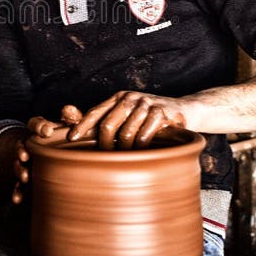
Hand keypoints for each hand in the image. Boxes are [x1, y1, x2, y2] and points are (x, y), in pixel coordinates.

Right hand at [13, 106, 89, 202]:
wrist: (64, 158)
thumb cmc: (70, 139)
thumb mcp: (72, 128)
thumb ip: (72, 119)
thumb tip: (67, 109)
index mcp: (42, 130)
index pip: (35, 123)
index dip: (38, 126)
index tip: (47, 131)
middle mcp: (31, 146)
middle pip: (22, 146)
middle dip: (21, 151)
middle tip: (26, 156)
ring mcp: (28, 164)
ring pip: (19, 165)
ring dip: (19, 170)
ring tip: (25, 177)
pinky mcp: (28, 180)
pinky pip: (20, 187)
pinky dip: (18, 193)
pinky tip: (18, 199)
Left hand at [67, 91, 185, 149]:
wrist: (186, 110)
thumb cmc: (152, 117)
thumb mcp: (131, 115)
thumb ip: (111, 121)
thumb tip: (81, 136)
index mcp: (119, 97)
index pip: (96, 112)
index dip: (82, 126)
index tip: (70, 139)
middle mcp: (131, 98)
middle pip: (107, 124)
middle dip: (104, 144)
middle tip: (106, 157)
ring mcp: (146, 104)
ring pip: (126, 134)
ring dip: (125, 149)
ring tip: (127, 157)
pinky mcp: (161, 113)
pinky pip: (144, 136)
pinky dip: (141, 147)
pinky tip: (144, 151)